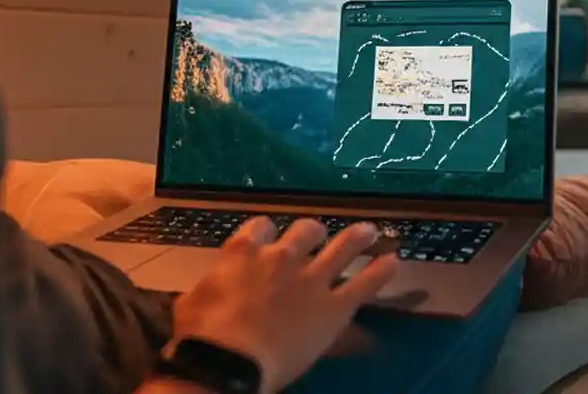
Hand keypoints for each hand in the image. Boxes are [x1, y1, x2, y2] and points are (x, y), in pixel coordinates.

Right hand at [168, 218, 398, 392]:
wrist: (229, 361)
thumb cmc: (201, 335)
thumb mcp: (194, 300)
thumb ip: (213, 286)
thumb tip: (212, 288)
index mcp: (244, 252)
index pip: (261, 226)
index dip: (268, 231)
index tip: (271, 236)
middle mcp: (281, 256)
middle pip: (306, 230)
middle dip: (314, 232)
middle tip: (319, 236)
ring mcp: (312, 279)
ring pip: (342, 246)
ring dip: (358, 237)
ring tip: (369, 231)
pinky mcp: (334, 306)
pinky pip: (365, 282)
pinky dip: (381, 271)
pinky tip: (393, 262)